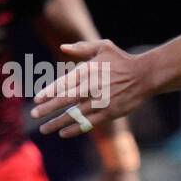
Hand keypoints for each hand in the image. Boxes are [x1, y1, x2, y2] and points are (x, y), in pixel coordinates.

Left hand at [31, 39, 151, 137]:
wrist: (146, 75)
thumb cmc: (121, 61)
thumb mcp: (103, 48)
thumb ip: (82, 48)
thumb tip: (63, 47)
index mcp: (89, 71)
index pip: (64, 83)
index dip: (49, 92)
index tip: (37, 100)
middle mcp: (93, 86)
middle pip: (66, 100)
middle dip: (48, 108)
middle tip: (34, 115)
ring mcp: (102, 101)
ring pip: (75, 114)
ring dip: (57, 123)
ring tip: (44, 129)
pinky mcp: (110, 112)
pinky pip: (89, 123)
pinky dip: (75, 129)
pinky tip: (63, 133)